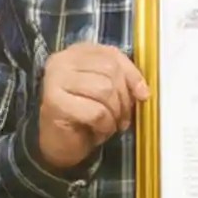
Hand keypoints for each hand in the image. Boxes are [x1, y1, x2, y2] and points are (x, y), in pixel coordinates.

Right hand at [38, 43, 149, 171]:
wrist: (57, 144)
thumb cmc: (83, 117)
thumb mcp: (107, 93)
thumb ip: (123, 82)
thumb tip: (143, 91)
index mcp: (76, 52)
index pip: (112, 54)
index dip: (132, 75)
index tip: (142, 95)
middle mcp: (63, 60)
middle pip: (110, 70)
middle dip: (124, 98)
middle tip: (123, 117)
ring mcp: (56, 79)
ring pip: (104, 90)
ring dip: (115, 113)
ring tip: (110, 124)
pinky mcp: (55, 102)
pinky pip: (96, 112)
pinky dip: (105, 125)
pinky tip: (98, 130)